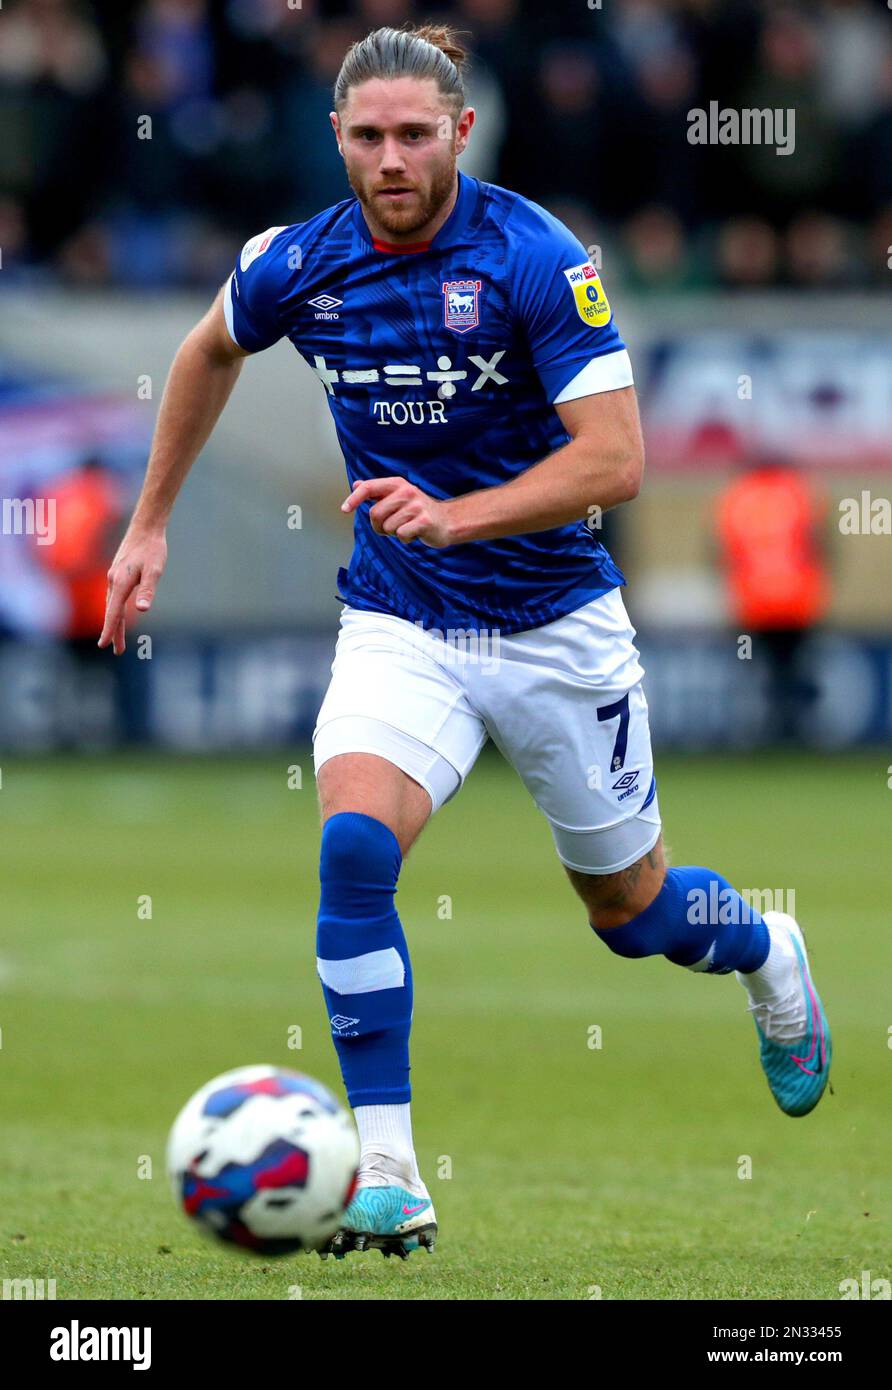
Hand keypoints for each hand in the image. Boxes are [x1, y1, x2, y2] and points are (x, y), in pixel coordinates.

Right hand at [98, 525, 167, 654]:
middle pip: (112, 612)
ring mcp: (114, 576)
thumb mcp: (155, 571)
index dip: (110, 630)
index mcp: (121, 582)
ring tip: (118, 640)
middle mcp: (113, 581)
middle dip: (114, 632)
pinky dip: (115, 610)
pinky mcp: (118, 573)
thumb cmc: (152, 549)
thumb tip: (142, 609)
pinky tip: (118, 614)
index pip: (113, 612)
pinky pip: (114, 597)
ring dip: (115, 622)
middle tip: (116, 651)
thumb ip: (148, 590)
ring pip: (113, 605)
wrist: (146, 528)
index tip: (104, 645)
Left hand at [341, 477, 455, 547]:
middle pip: (375, 513)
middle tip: (393, 525)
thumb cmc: (417, 511)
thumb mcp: (397, 497)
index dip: (354, 498)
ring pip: (388, 527)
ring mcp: (416, 506)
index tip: (344, 509)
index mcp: (397, 484)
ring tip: (407, 527)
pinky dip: (405, 539)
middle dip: (380, 526)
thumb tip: (356, 484)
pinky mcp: (424, 521)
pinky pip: (401, 535)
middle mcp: (406, 491)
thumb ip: (377, 491)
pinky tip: (415, 533)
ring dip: (394, 533)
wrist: (447, 521)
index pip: (369, 487)